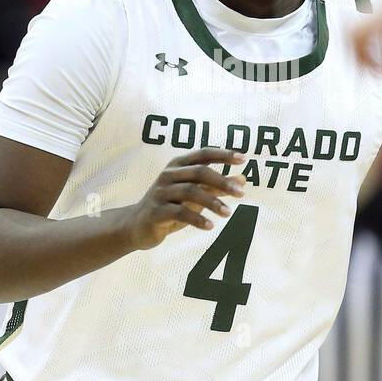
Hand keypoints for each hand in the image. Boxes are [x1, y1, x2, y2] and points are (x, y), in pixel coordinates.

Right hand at [124, 148, 246, 249]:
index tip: (244, 158)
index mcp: (178, 165)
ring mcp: (161, 192)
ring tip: (228, 213)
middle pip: (199, 172)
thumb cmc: (170, 206)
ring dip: (212, 202)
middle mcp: (169, 175)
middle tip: (241, 193)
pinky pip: (179, 212)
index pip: (203, 154)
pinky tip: (210, 226)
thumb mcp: (195, 194)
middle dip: (222, 181)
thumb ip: (217, 187)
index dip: (223, 155)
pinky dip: (197, 218)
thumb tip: (243, 179)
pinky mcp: (156, 211)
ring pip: (190, 191)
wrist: (137, 225)